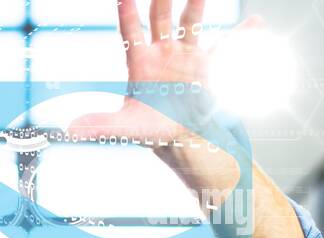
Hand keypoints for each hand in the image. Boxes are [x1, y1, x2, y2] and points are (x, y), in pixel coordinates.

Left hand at [69, 0, 263, 142]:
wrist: (181, 137)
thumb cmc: (151, 129)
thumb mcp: (125, 126)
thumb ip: (99, 124)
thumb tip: (68, 129)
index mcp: (141, 62)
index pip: (131, 31)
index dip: (127, 13)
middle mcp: (164, 53)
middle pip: (161, 18)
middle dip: (161, 0)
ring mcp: (188, 56)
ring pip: (192, 23)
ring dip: (195, 5)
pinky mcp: (210, 65)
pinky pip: (228, 46)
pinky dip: (242, 36)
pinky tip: (254, 22)